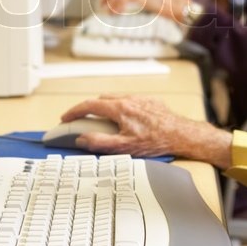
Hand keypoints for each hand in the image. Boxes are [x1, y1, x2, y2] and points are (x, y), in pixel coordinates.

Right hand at [60, 95, 232, 168]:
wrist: (180, 134)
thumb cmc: (155, 141)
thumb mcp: (123, 147)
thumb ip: (99, 142)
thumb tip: (82, 139)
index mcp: (119, 108)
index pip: (90, 105)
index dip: (74, 111)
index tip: (66, 117)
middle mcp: (129, 99)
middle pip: (102, 99)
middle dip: (89, 109)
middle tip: (83, 120)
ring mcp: (141, 98)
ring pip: (117, 99)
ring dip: (105, 107)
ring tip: (103, 122)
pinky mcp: (151, 101)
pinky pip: (131, 101)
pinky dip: (121, 107)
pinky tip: (125, 120)